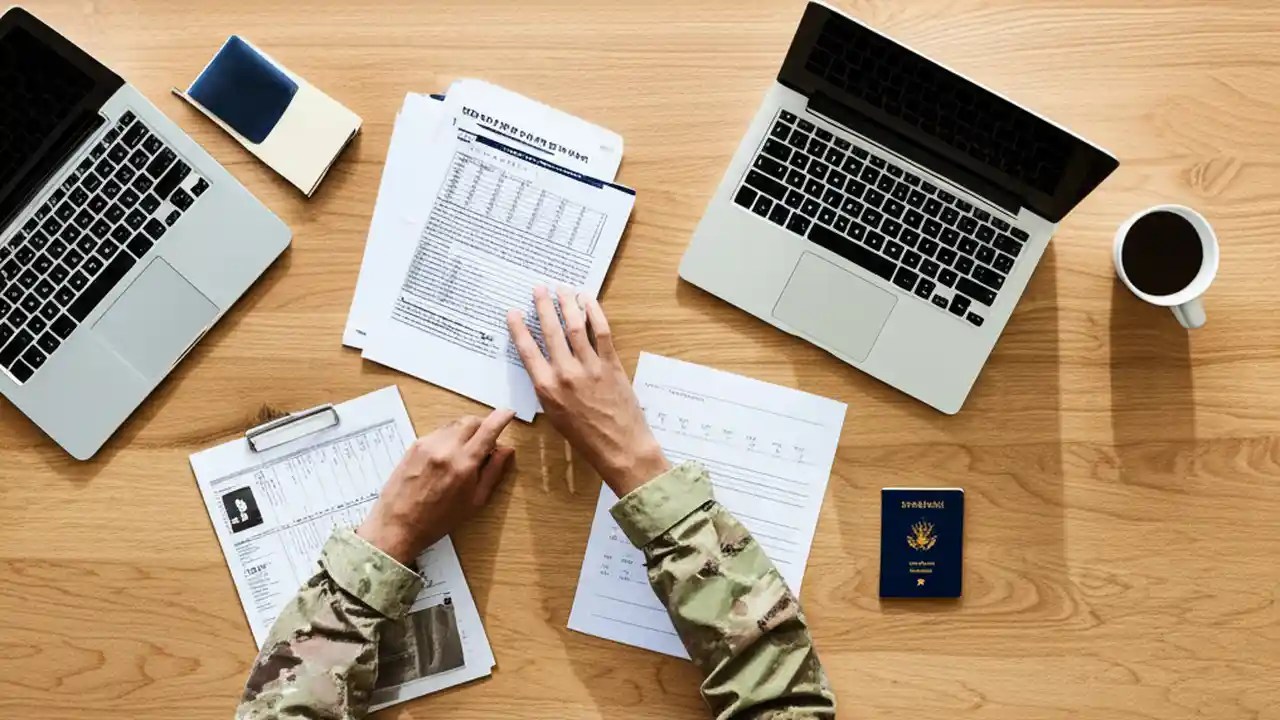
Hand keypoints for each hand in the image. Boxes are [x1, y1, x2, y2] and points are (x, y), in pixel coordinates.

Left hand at [358, 410, 515, 564]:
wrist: (398, 524)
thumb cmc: (437, 520)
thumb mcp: (474, 501)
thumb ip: (493, 472)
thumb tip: (506, 450)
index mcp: (464, 464)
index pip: (488, 430)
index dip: (502, 418)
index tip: (508, 413)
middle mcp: (446, 449)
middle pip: (472, 421)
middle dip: (484, 425)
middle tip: (487, 441)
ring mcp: (428, 444)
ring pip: (455, 424)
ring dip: (466, 431)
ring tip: (465, 453)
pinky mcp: (415, 445)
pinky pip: (440, 432)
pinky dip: (450, 438)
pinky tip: (447, 456)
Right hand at [506, 286, 668, 497]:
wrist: (619, 447)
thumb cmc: (586, 436)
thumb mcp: (555, 414)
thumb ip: (547, 387)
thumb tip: (544, 364)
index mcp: (546, 388)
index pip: (527, 350)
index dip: (519, 328)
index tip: (513, 312)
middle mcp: (565, 374)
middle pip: (551, 331)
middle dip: (543, 306)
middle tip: (539, 288)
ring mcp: (589, 367)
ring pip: (575, 326)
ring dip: (567, 304)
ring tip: (562, 288)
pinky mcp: (611, 364)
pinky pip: (602, 332)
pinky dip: (595, 313)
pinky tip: (589, 301)